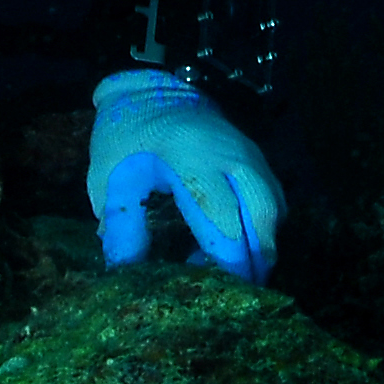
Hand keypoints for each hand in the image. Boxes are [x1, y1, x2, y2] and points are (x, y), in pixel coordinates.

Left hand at [87, 70, 279, 282]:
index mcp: (189, 155)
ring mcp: (250, 154)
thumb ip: (121, 222)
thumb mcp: (108, 175)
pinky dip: (265, 229)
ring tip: (242, 278)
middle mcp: (230, 154)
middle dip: (255, 259)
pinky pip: (275, 200)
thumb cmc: (127, 136)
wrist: (153, 89)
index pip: (219, 213)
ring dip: (263, 246)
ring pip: (273, 209)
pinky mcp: (258, 158)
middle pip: (260, 214)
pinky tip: (245, 250)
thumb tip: (129, 272)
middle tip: (239, 293)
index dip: (223, 256)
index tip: (215, 287)